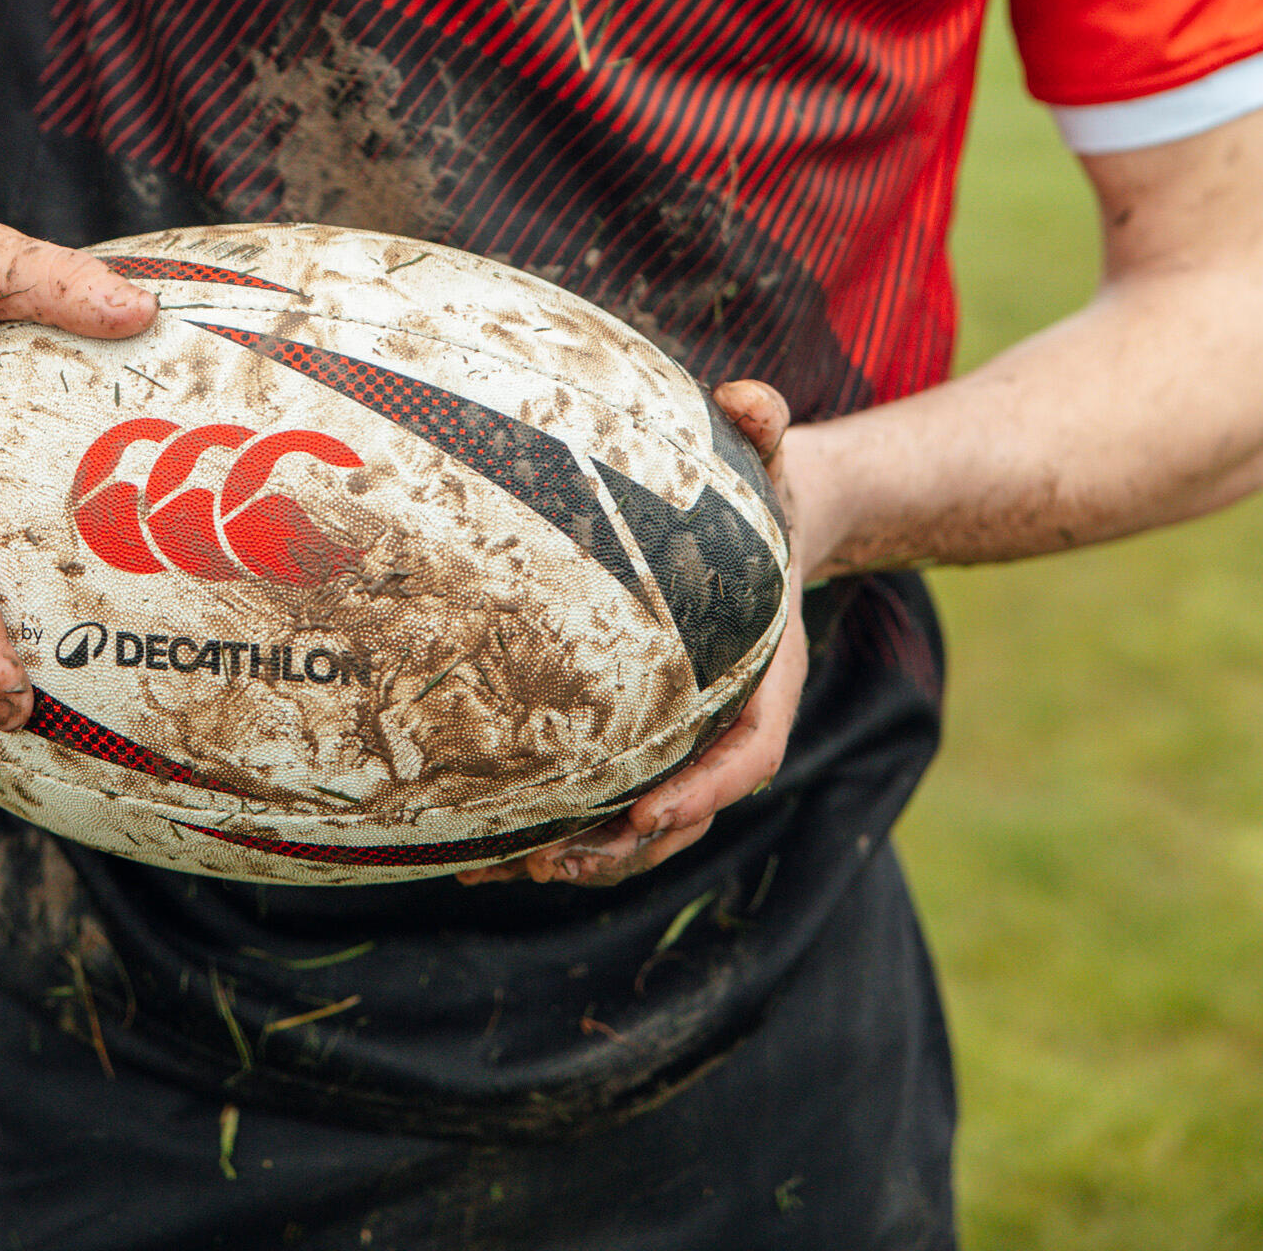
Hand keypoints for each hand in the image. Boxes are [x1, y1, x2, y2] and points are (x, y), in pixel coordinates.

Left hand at [455, 378, 805, 888]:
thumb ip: (763, 423)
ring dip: (588, 856)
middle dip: (629, 847)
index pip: (750, 750)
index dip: (705, 787)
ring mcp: (691, 739)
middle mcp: (732, 721)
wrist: (773, 525)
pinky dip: (564, 830)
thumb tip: (750, 395)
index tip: (652, 809)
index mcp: (770, 672)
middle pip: (691, 811)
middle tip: (557, 860)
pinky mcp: (649, 740)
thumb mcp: (768, 453)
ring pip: (648, 825)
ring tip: (511, 867)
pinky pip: (613, 800)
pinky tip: (489, 845)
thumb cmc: (760, 488)